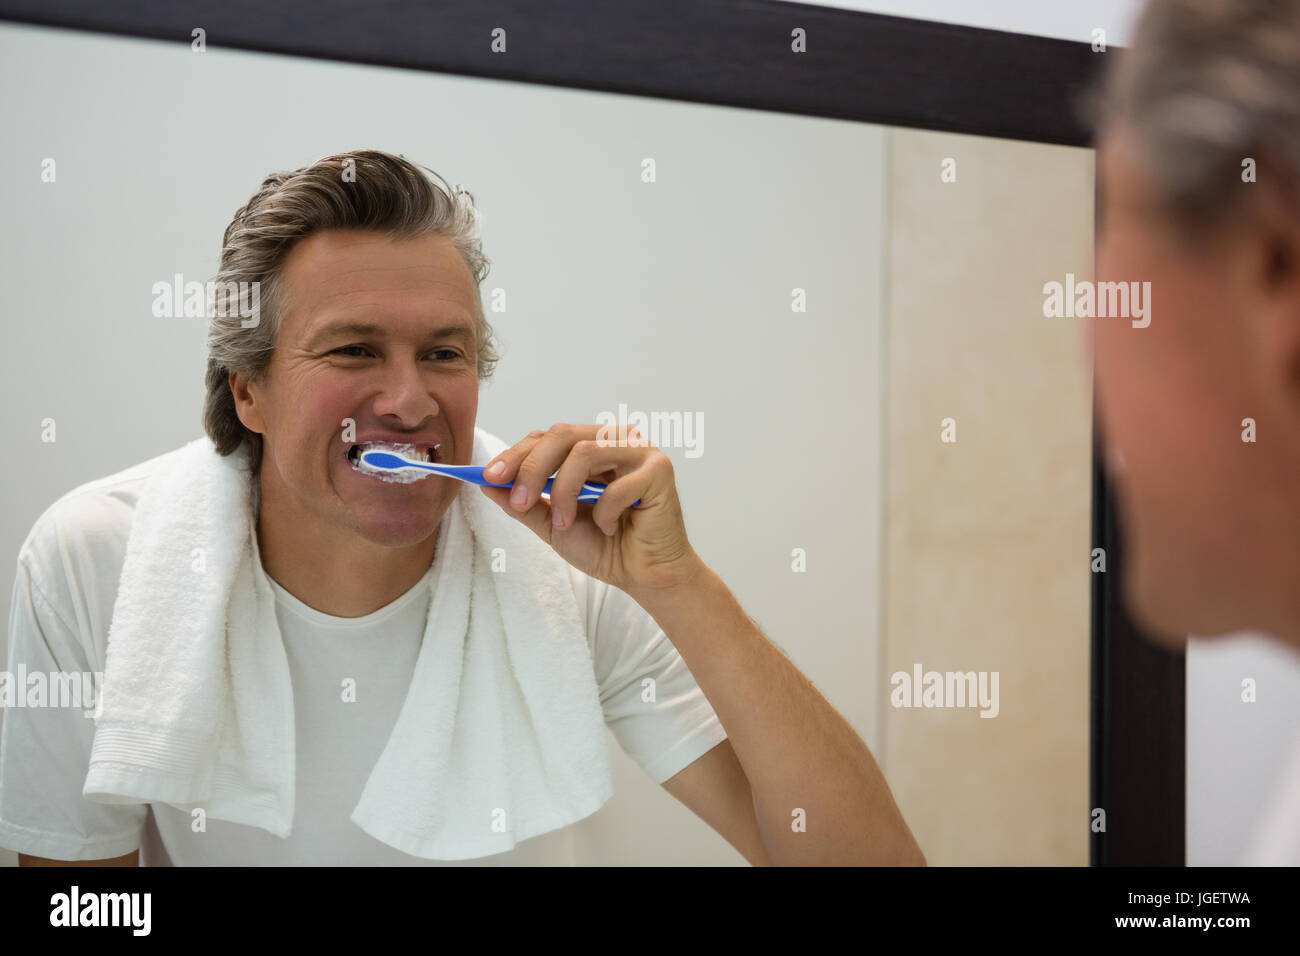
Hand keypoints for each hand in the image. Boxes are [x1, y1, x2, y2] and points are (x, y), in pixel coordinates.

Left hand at [477, 423, 702, 597]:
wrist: (644, 576)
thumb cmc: (606, 547)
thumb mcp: (553, 525)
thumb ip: (524, 503)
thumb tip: (485, 484)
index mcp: (592, 445)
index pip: (547, 437)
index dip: (516, 455)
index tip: (489, 478)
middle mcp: (616, 440)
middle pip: (562, 435)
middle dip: (532, 468)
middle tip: (518, 502)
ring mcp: (641, 452)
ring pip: (585, 453)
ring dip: (565, 492)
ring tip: (565, 524)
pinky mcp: (660, 471)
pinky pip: (618, 485)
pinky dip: (605, 512)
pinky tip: (611, 528)